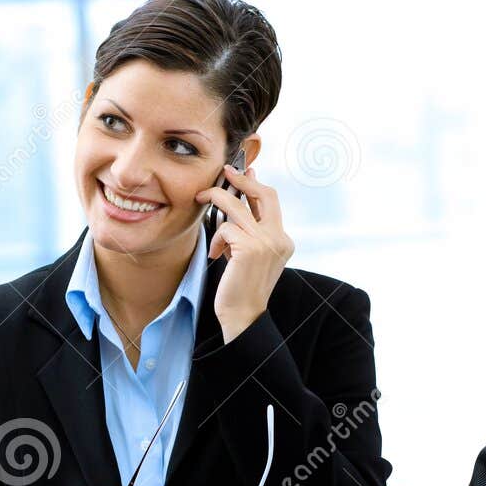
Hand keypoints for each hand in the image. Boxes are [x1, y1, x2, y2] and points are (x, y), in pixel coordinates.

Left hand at [196, 165, 292, 342]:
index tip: (244, 170)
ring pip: (237, 206)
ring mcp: (267, 243)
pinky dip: (216, 238)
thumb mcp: (249, 254)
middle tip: (225, 170)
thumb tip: (238, 202)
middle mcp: (280, 238)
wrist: (242, 315)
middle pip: (265, 193)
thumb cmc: (241, 287)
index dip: (256, 183)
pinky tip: (215, 254)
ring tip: (201, 199)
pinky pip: (225, 228)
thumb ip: (248, 230)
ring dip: (216, 199)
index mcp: (283, 240)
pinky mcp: (250, 249)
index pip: (272, 201)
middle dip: (243, 178)